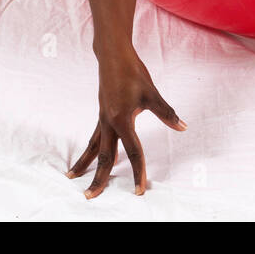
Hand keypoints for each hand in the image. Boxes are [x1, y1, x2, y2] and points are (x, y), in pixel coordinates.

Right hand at [66, 50, 186, 197]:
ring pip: (93, 147)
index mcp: (122, 119)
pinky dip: (90, 149)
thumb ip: (166, 113)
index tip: (139, 190)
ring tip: (72, 178)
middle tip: (89, 197)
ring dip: (85, 164)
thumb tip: (182, 127)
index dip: (138, 171)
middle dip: (98, 178)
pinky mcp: (102, 114)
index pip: (133, 152)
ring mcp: (103, 118)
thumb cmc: (133, 73)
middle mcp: (109, 122)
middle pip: (104, 156)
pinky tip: (89, 157)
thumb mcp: (152, 93)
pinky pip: (94, 137)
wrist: (113, 55)